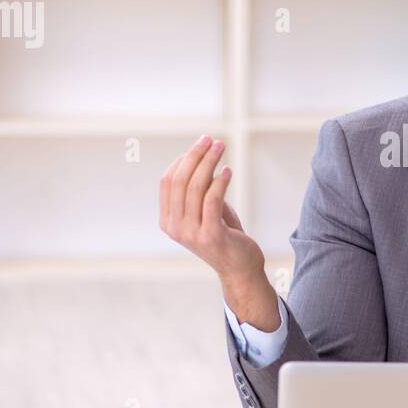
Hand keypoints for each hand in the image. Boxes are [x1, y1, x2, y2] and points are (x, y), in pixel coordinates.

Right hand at [158, 134, 279, 328]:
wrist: (240, 267)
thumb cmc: (225, 235)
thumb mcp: (206, 210)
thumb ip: (198, 189)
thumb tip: (199, 157)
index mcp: (167, 221)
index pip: (168, 182)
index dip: (182, 160)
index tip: (200, 145)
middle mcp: (174, 228)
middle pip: (180, 181)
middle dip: (195, 155)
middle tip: (211, 139)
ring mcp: (190, 233)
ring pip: (196, 187)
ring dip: (209, 162)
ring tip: (221, 147)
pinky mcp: (210, 235)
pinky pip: (212, 199)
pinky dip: (220, 181)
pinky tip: (228, 171)